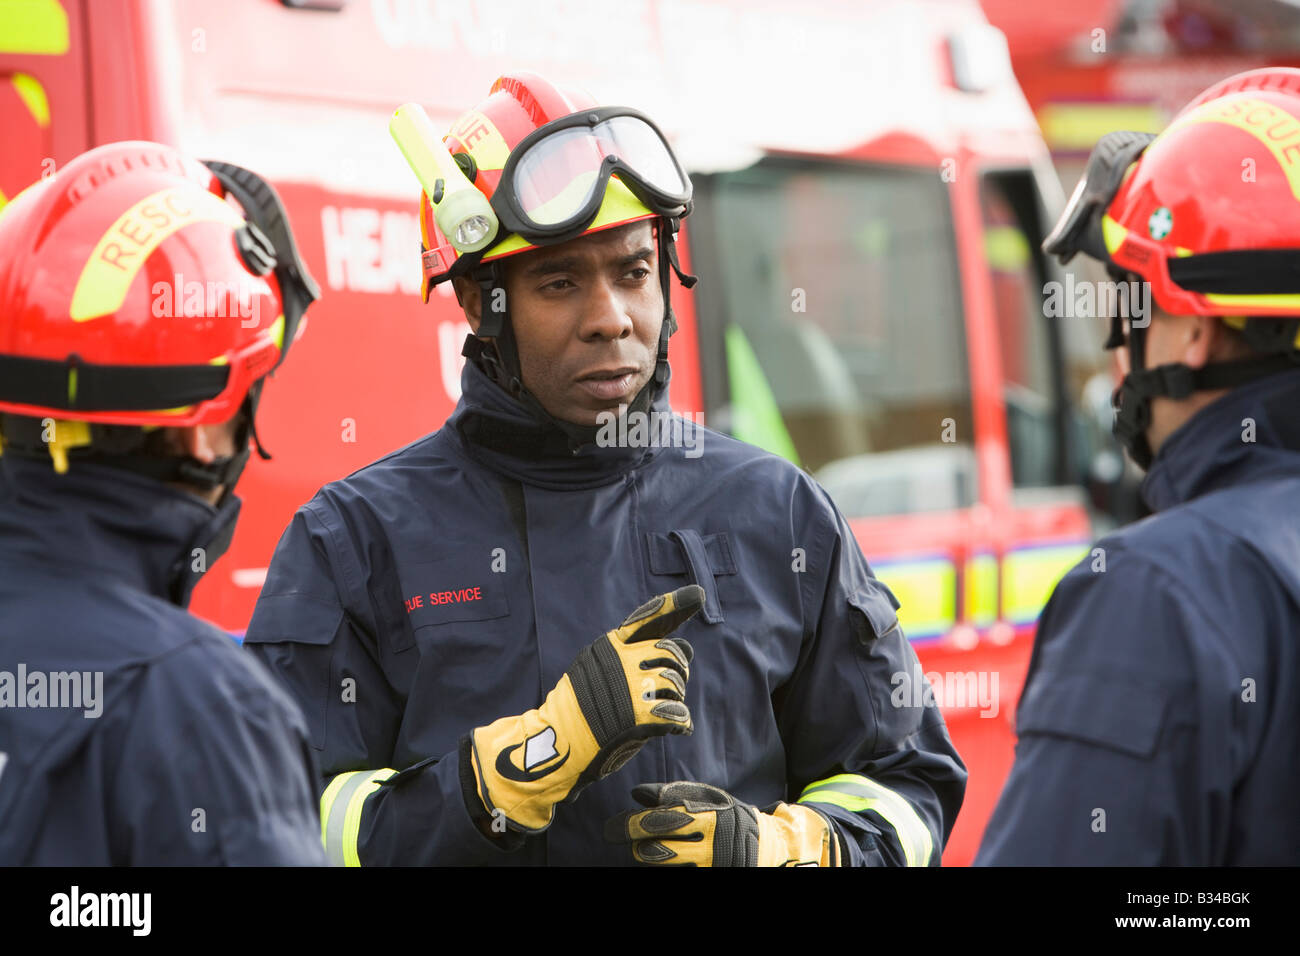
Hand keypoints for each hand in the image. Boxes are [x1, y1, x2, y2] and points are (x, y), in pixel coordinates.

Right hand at [465, 585, 703, 832]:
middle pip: (670, 653)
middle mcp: (620, 660)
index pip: (646, 620)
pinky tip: (679, 729)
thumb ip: (642, 658)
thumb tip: (689, 647)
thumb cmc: (584, 710)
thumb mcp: (604, 673)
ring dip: (676, 700)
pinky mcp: (638, 716)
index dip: (674, 606)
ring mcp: (629, 686)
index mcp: (610, 645)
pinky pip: (677, 713)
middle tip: (672, 688)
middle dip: (678, 670)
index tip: (699, 594)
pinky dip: (682, 724)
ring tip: (663, 711)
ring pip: (675, 683)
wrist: (558, 744)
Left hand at [605, 781, 841, 865]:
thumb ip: (675, 794)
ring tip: (643, 851)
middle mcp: (708, 846)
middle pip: (657, 850)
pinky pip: (677, 876)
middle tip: (625, 839)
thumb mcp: (710, 799)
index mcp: (708, 819)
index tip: (612, 827)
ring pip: (663, 866)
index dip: (632, 825)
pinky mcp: (708, 876)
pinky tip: (659, 862)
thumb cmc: (733, 819)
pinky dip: (663, 870)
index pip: (662, 822)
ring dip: (647, 859)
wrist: (771, 850)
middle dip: (636, 846)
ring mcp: (709, 867)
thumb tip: (637, 793)